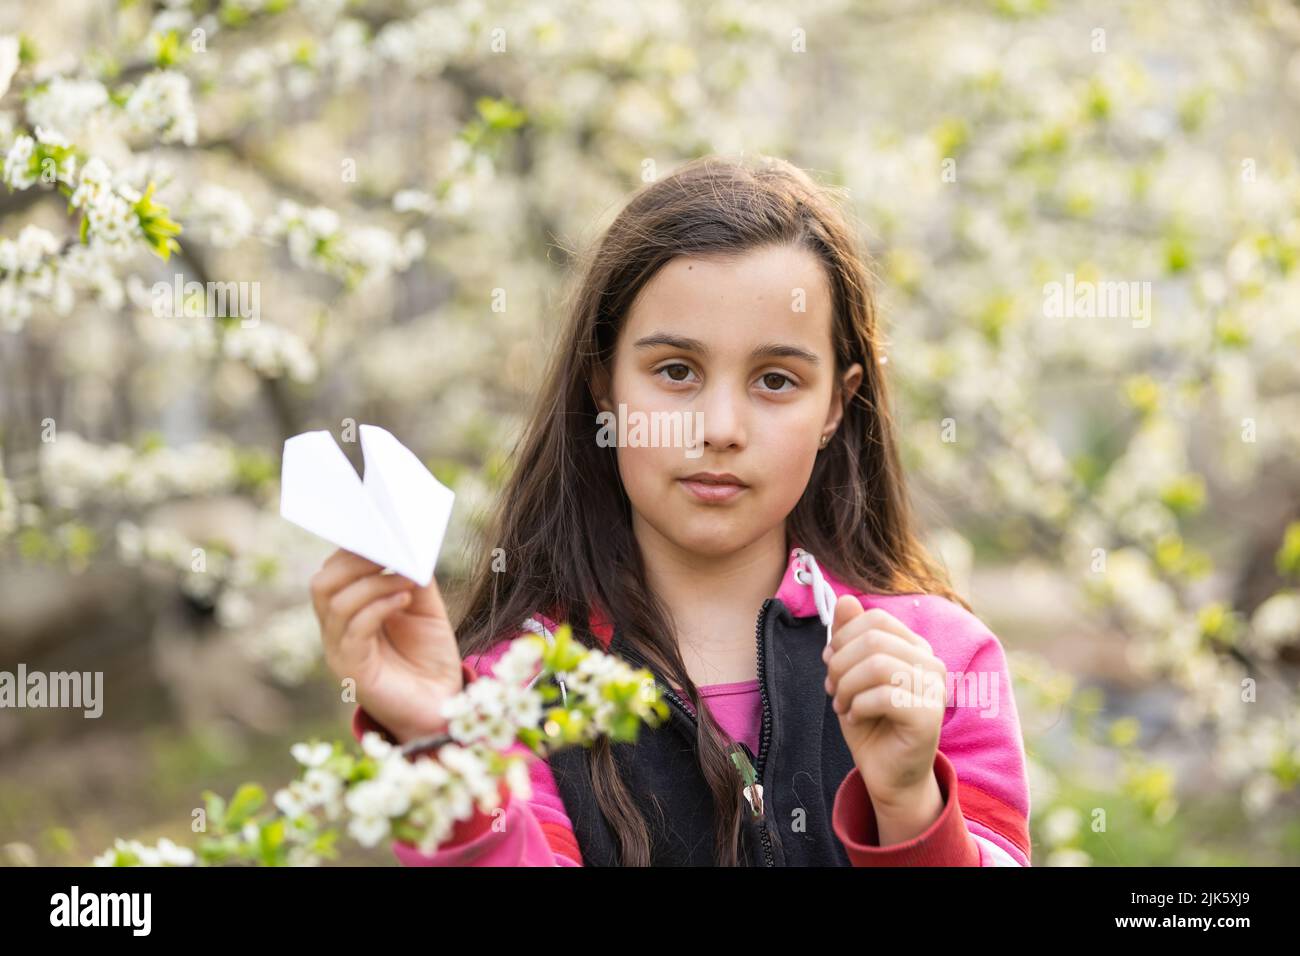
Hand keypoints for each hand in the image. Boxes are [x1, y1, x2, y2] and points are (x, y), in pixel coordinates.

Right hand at [310, 548, 464, 743]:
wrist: (440, 704)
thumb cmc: (429, 656)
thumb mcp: (424, 607)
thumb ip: (411, 576)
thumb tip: (407, 544)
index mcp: (348, 610)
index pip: (333, 570)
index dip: (350, 547)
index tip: (377, 527)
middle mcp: (336, 629)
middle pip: (322, 583)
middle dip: (355, 560)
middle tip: (389, 549)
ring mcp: (339, 651)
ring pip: (334, 602)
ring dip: (373, 582)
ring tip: (405, 576)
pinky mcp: (352, 671)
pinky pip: (353, 630)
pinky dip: (378, 607)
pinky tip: (402, 599)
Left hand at [823, 596, 946, 813]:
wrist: (888, 773)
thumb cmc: (871, 721)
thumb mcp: (851, 674)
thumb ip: (849, 638)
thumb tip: (845, 599)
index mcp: (914, 647)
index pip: (876, 619)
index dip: (843, 637)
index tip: (829, 662)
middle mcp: (930, 663)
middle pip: (873, 640)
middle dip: (840, 663)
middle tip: (832, 688)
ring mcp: (933, 689)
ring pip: (876, 665)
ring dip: (846, 686)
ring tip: (841, 704)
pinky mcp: (928, 715)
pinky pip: (883, 696)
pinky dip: (858, 706)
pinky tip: (855, 718)